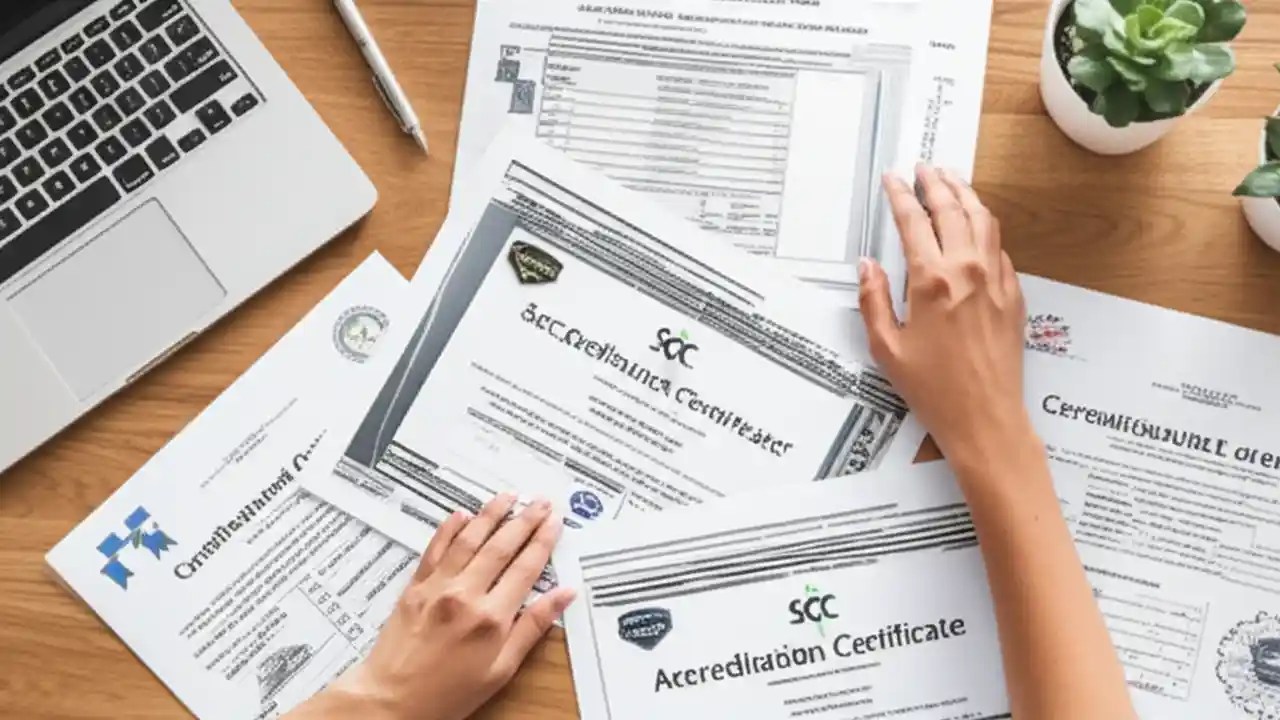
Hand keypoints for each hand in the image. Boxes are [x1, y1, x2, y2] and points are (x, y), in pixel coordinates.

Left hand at [291, 494, 575, 719]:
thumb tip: (564, 595)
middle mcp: (465, 594)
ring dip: (490, 515)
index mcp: (492, 618)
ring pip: (469, 540)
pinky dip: (449, 529)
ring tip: (507, 496)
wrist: (391, 701)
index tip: (555, 522)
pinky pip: (435, 549)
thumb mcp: (501, 670)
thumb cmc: (449, 694)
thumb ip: (532, 628)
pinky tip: (461, 514)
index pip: (526, 568)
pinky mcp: (415, 587)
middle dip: (524, 521)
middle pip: (501, 547)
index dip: (543, 541)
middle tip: (540, 502)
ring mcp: (437, 587)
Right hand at [859, 165, 1034, 474]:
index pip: (913, 222)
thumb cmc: (934, 390)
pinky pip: (999, 247)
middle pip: (953, 209)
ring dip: (965, 194)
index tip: (892, 179)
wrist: (986, 419)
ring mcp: (996, 281)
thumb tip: (867, 265)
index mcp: (932, 281)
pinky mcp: (1013, 296)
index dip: (900, 195)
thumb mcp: (886, 348)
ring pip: (983, 219)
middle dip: (935, 183)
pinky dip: (984, 227)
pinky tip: (975, 226)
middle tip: (923, 168)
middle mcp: (968, 272)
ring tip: (951, 180)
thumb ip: (873, 300)